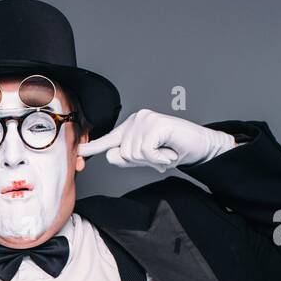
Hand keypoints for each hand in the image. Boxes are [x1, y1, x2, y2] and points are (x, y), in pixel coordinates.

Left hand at [79, 109, 236, 172]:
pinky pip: (145, 152)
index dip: (94, 147)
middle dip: (142, 161)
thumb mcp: (146, 159)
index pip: (109, 139)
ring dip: (152, 160)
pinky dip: (158, 158)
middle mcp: (137, 119)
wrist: (200, 147)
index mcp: (131, 127)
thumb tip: (110, 155)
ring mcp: (146, 120)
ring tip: (165, 152)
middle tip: (159, 155)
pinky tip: (168, 150)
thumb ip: (126, 159)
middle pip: (122, 154)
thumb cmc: (173, 151)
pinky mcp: (156, 124)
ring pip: (133, 154)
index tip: (79, 152)